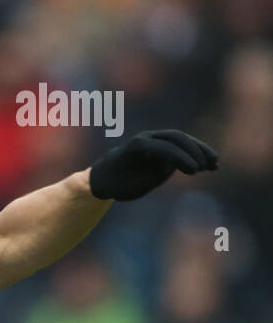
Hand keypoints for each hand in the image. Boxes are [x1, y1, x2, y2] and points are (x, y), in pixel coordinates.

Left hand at [89, 129, 217, 200]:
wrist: (108, 176)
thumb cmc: (118, 183)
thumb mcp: (130, 185)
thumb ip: (148, 175)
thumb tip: (167, 167)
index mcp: (136, 146)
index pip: (163, 147)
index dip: (180, 157)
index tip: (194, 171)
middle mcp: (146, 138)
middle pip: (175, 137)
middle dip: (194, 150)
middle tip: (207, 167)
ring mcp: (155, 139)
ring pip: (181, 139)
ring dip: (200, 150)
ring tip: (214, 165)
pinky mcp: (163, 144)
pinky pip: (182, 145)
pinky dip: (197, 153)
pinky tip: (211, 165)